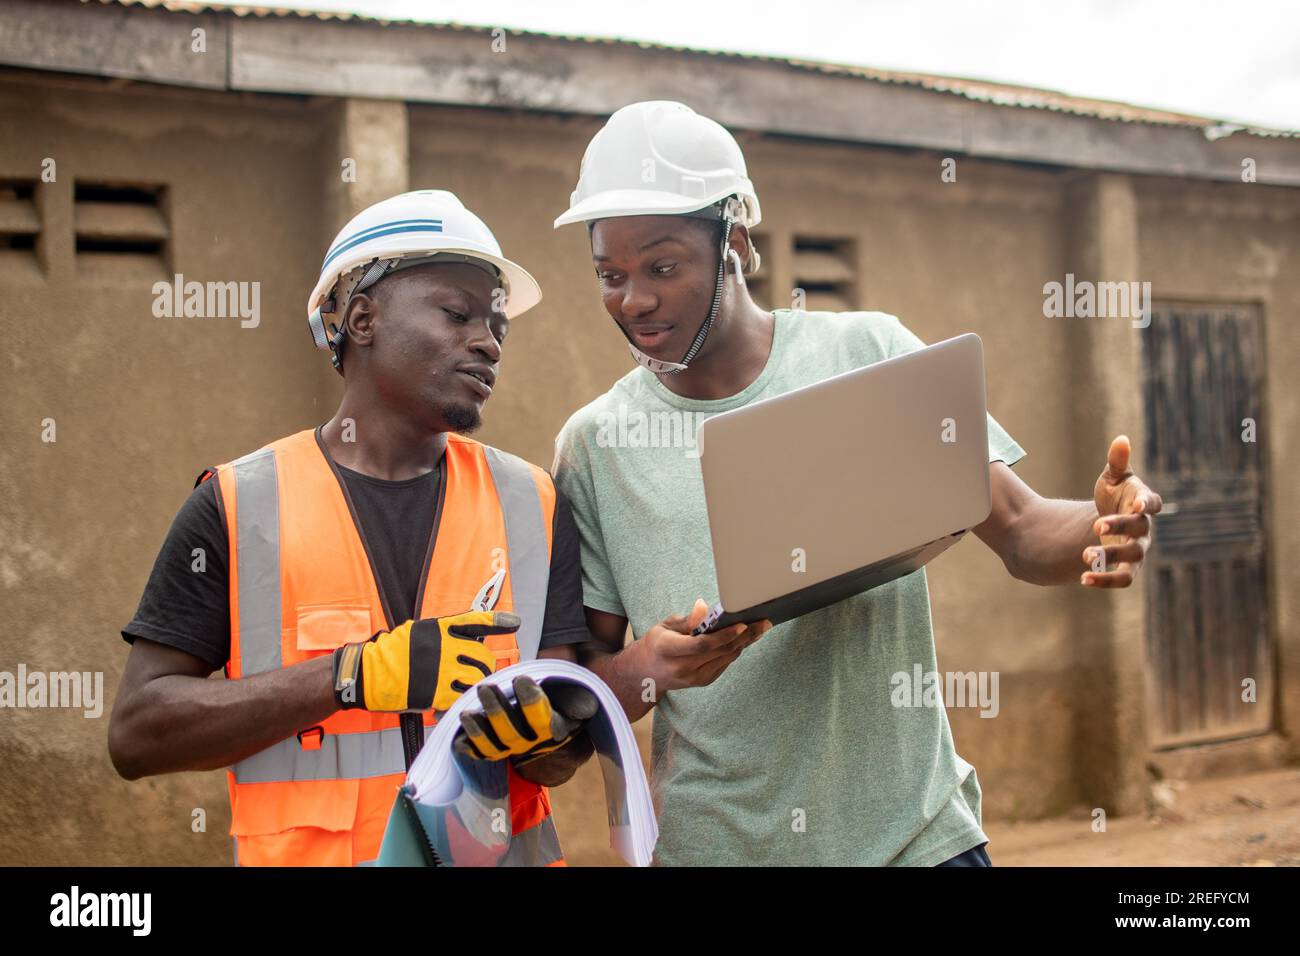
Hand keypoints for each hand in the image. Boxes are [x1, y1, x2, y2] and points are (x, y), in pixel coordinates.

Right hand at [331, 610, 518, 711]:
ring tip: (469, 688)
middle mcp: (444, 647)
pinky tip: (454, 704)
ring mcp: (441, 670)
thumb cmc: (393, 653)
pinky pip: (461, 699)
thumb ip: (444, 634)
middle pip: (482, 657)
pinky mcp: (434, 692)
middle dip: (485, 666)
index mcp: (440, 629)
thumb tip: (470, 638)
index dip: (497, 621)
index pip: (476, 621)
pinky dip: (461, 703)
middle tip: (479, 673)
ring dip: (477, 685)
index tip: (514, 622)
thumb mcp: (418, 632)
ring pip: (476, 678)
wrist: (367, 673)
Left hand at [455, 677, 598, 786]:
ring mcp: (511, 749)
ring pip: (494, 746)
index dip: (532, 702)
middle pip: (512, 733)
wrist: (553, 728)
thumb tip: (585, 709)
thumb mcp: (577, 698)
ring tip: (466, 713)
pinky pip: (481, 753)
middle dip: (497, 711)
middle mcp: (530, 743)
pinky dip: (469, 747)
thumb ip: (579, 701)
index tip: (522, 680)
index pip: (542, 719)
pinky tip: (458, 737)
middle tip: (485, 687)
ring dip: (478, 731)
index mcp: (553, 729)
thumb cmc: (562, 702)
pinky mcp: (496, 750)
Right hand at [629, 599, 770, 700]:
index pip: (702, 644)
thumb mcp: (665, 626)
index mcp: (669, 650)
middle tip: (763, 622)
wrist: (645, 674)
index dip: (724, 635)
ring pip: (727, 657)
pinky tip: (747, 637)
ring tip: (761, 627)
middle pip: (721, 651)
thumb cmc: (656, 644)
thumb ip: (687, 620)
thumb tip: (704, 607)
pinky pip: (725, 663)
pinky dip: (736, 649)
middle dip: (745, 635)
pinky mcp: (703, 681)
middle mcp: (683, 668)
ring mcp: (694, 678)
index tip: (742, 624)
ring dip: (746, 642)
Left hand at [1084, 435, 1163, 587]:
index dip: (1146, 503)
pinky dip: (1105, 580)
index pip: (1152, 503)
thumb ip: (1116, 462)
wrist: (1106, 522)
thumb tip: (1121, 439)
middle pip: (1138, 529)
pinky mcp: (1127, 568)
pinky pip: (1122, 579)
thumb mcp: (1111, 478)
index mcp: (1143, 503)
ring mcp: (1137, 550)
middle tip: (1097, 525)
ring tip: (1086, 556)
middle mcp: (1144, 529)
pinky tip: (1084, 580)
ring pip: (1131, 558)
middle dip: (1119, 527)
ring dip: (1110, 557)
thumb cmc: (1113, 496)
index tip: (1137, 503)